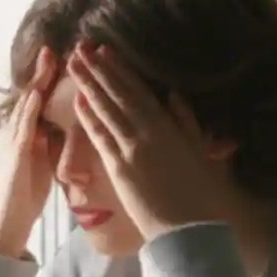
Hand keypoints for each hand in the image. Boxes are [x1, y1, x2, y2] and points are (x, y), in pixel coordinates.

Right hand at [0, 46, 57, 257]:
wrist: (7, 221)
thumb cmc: (26, 194)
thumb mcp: (43, 162)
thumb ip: (49, 142)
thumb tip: (62, 127)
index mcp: (27, 134)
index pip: (39, 100)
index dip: (50, 79)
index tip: (65, 59)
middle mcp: (17, 133)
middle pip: (31, 95)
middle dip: (42, 71)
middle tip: (54, 47)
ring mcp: (12, 142)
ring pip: (25, 106)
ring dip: (36, 82)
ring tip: (48, 61)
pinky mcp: (12, 156)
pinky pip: (21, 129)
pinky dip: (29, 110)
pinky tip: (37, 96)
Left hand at [68, 42, 221, 239]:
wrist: (190, 229)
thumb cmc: (202, 195)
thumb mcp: (201, 152)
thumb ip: (187, 122)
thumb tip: (174, 95)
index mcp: (171, 126)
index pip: (141, 91)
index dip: (121, 70)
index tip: (106, 51)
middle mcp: (149, 132)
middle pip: (119, 94)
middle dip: (99, 70)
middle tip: (81, 47)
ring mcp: (131, 149)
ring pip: (106, 110)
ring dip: (89, 85)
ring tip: (74, 63)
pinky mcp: (119, 169)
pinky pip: (100, 138)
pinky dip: (88, 117)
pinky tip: (77, 100)